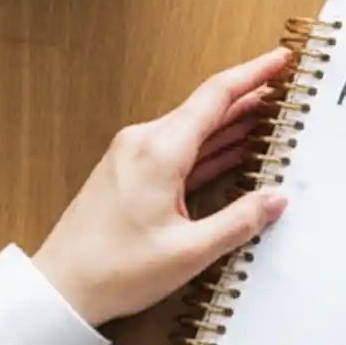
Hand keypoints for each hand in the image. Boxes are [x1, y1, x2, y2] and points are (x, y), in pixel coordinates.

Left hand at [32, 48, 293, 325]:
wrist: (58, 288)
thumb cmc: (114, 270)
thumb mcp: (189, 251)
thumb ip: (239, 221)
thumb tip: (275, 199)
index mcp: (160, 150)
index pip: (216, 95)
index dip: (254, 73)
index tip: (281, 58)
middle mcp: (145, 142)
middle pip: (207, 108)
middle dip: (249, 99)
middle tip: (287, 93)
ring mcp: (134, 154)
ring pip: (193, 128)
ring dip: (231, 124)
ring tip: (269, 120)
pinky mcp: (129, 171)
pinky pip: (178, 147)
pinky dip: (209, 146)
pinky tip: (232, 151)